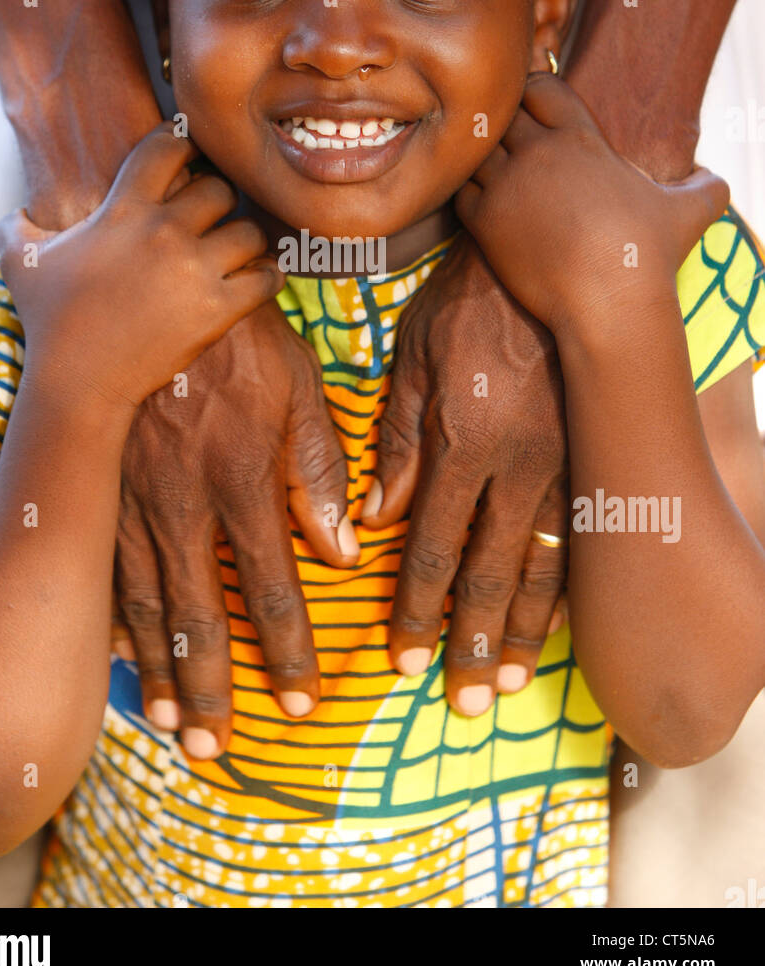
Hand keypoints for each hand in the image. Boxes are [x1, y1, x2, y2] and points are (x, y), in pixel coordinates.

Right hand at [0, 123, 282, 411]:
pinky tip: (256, 281)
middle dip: (217, 201)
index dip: (184, 143)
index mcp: (124, 209)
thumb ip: (17, 227)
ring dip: (245, 241)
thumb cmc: (50, 320)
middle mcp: (165, 232)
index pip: (168, 147)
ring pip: (249, 231)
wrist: (78, 380)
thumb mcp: (19, 262)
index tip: (189, 157)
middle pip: (219, 189)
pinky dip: (268, 277)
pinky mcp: (218, 310)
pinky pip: (267, 277)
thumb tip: (17, 216)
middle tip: (211, 219)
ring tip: (235, 253)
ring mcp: (195, 271)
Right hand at [110, 300, 353, 758]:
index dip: (287, 650)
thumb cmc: (244, 336)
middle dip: (210, 687)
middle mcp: (183, 500)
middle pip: (199, 614)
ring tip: (168, 725)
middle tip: (216, 746)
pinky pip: (103, 566)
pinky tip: (118, 661)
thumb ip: (322, 470)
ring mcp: (133, 495)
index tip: (301, 703)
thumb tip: (344, 553)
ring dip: (157, 669)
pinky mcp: (103, 485)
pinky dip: (111, 617)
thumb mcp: (300, 387)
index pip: (272, 587)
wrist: (160, 287)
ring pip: (146, 601)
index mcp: (244, 478)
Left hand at [361, 232, 568, 714]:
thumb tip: (376, 520)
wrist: (550, 265)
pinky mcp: (591, 458)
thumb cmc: (464, 306)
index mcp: (461, 442)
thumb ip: (396, 443)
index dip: (416, 609)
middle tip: (462, 700)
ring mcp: (564, 464)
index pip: (432, 547)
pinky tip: (558, 626)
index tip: (403, 658)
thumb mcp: (412, 359)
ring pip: (544, 567)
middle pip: (491, 574)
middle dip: (471, 641)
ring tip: (508, 682)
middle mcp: (517, 465)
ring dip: (526, 631)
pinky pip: (582, 538)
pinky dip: (569, 589)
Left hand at [456, 74, 730, 337]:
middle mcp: (538, 153)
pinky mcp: (485, 221)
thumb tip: (715, 180)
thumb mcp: (691, 211)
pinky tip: (483, 204)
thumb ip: (705, 185)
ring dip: (482, 159)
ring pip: (475, 150)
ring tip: (495, 175)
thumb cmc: (650, 256)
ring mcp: (507, 186)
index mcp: (580, 138)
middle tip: (510, 147)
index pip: (539, 87)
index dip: (532, 96)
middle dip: (504, 126)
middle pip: (501, 115)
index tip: (535, 115)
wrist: (609, 304)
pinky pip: (461, 190)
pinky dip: (468, 192)